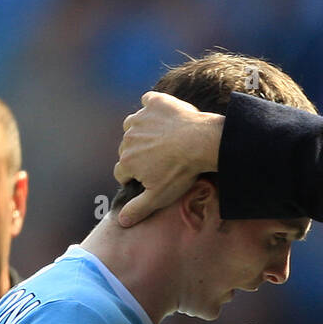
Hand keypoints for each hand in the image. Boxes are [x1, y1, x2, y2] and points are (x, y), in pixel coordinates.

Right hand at [113, 92, 223, 226]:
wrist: (201, 142)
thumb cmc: (180, 172)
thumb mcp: (159, 197)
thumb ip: (138, 209)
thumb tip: (120, 221)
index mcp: (127, 160)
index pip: (121, 172)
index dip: (132, 178)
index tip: (146, 179)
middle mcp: (128, 137)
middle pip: (126, 148)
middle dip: (137, 155)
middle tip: (158, 161)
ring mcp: (141, 117)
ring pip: (133, 125)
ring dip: (142, 132)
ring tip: (160, 140)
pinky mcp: (155, 102)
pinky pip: (147, 102)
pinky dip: (152, 108)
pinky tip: (163, 118)